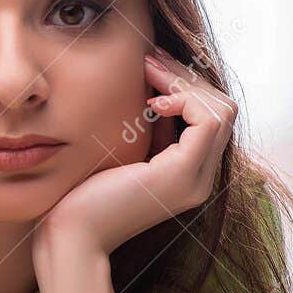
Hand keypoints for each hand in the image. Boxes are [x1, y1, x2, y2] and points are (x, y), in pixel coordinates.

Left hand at [34, 49, 236, 258]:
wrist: (69, 233)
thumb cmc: (83, 194)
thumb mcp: (125, 150)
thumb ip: (150, 128)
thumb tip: (159, 86)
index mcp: (190, 173)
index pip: (213, 116)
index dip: (188, 85)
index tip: (152, 67)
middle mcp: (201, 179)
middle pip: (223, 109)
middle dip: (188, 77)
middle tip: (150, 59)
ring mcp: (196, 181)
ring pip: (222, 110)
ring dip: (185, 82)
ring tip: (148, 71)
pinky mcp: (182, 176)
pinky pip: (208, 120)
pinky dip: (184, 99)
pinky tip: (152, 101)